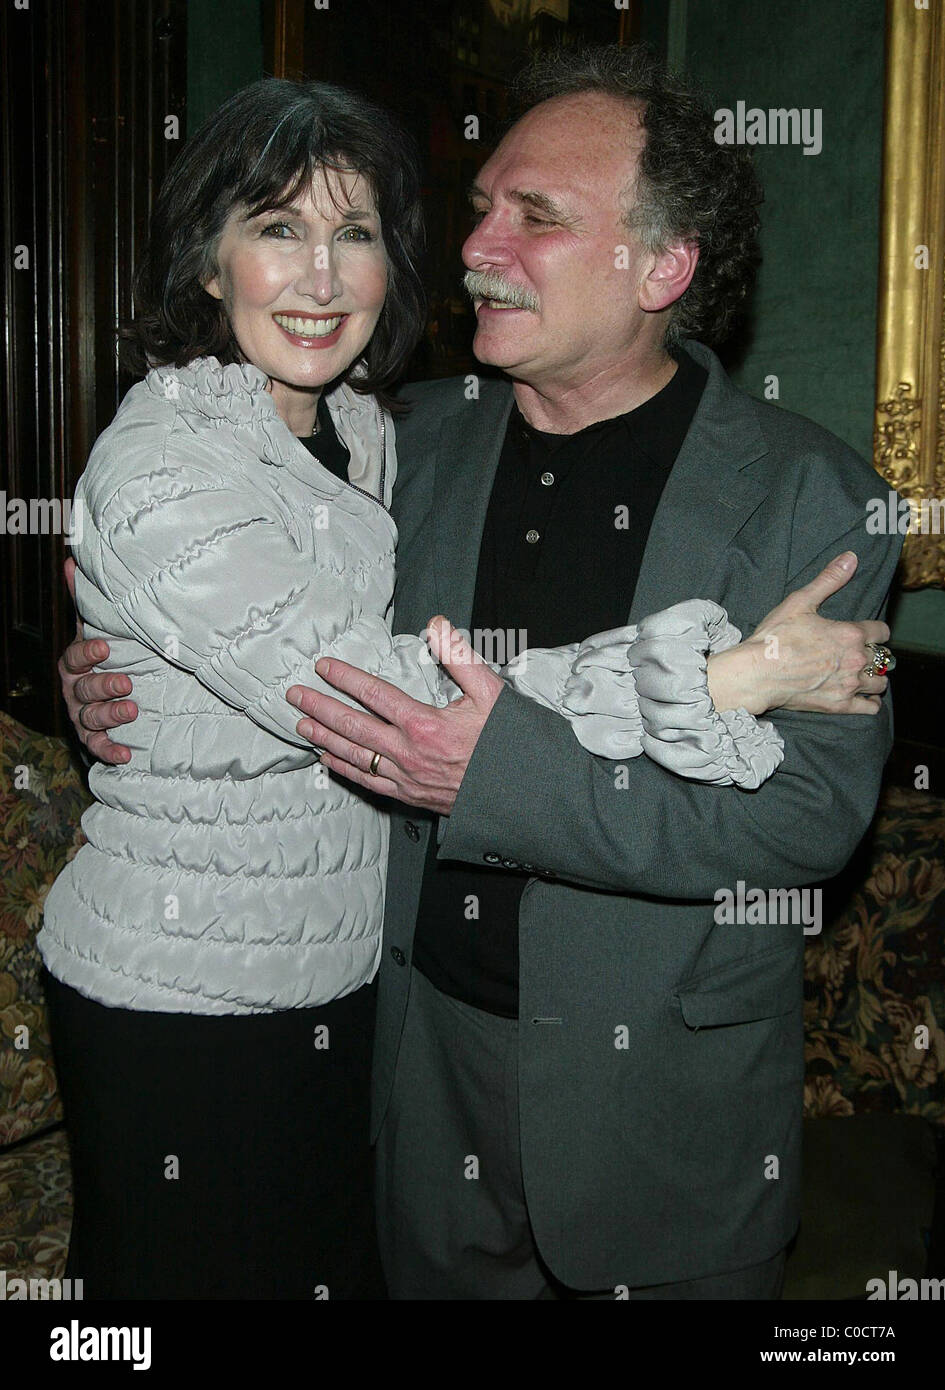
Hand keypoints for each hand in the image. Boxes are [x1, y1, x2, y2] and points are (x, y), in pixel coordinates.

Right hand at [59, 557, 134, 762]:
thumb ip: (88, 600)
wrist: (123, 692)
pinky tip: (126, 753)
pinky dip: (110, 750)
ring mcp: (84, 715)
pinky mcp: (96, 738)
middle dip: (104, 686)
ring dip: (110, 715)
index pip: (75, 657)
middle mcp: (76, 689)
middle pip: (83, 689)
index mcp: (77, 662)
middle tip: (127, 684)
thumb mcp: (102, 627)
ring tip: (133, 709)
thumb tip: (71, 560)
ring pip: (90, 717)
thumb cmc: (111, 656)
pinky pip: (97, 746)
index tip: (106, 648)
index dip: (88, 654)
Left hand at [286, 616, 503, 813]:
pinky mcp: (409, 795)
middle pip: (353, 726)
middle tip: (294, 694)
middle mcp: (408, 752)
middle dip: (320, 707)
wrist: (520, 795)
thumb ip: (460, 657)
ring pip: (354, 755)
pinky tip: (327, 760)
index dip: (345, 678)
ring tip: (301, 723)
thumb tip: (437, 625)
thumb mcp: (492, 693)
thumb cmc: (508, 744)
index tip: (323, 666)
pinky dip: (343, 769)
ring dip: (324, 738)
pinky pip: (367, 781)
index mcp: (425, 724)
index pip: (374, 694)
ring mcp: (406, 777)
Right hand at [706, 552, 890, 715]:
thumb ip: (829, 580)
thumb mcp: (800, 602)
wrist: (758, 673)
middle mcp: (855, 660)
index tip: (868, 633)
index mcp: (850, 635)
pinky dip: (871, 702)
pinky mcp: (839, 705)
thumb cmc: (776, 638)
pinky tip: (866, 697)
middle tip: (862, 653)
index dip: (876, 631)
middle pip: (882, 658)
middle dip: (875, 654)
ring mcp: (848, 685)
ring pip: (880, 682)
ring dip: (876, 677)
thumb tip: (851, 558)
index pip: (881, 632)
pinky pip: (868, 706)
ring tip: (866, 674)